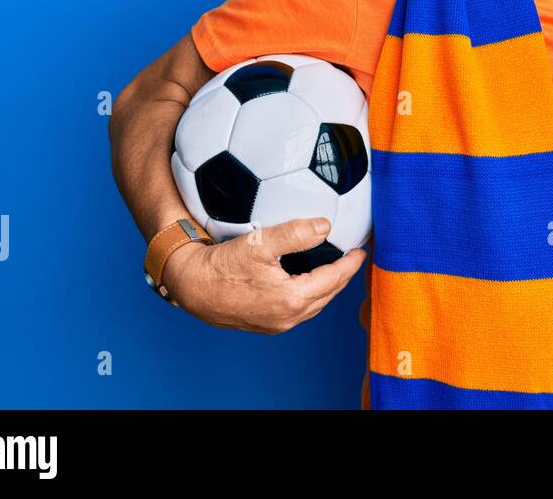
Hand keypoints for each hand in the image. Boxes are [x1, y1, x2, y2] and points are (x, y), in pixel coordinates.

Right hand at [160, 217, 366, 334]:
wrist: (191, 286)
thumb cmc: (222, 265)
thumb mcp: (260, 242)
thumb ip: (295, 233)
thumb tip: (325, 227)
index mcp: (292, 298)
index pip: (334, 279)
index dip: (351, 263)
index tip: (361, 250)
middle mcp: (287, 317)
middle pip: (328, 295)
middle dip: (343, 276)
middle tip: (352, 258)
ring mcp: (276, 324)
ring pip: (313, 305)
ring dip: (327, 287)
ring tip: (334, 268)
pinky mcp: (265, 324)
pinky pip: (297, 309)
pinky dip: (309, 294)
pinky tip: (306, 281)